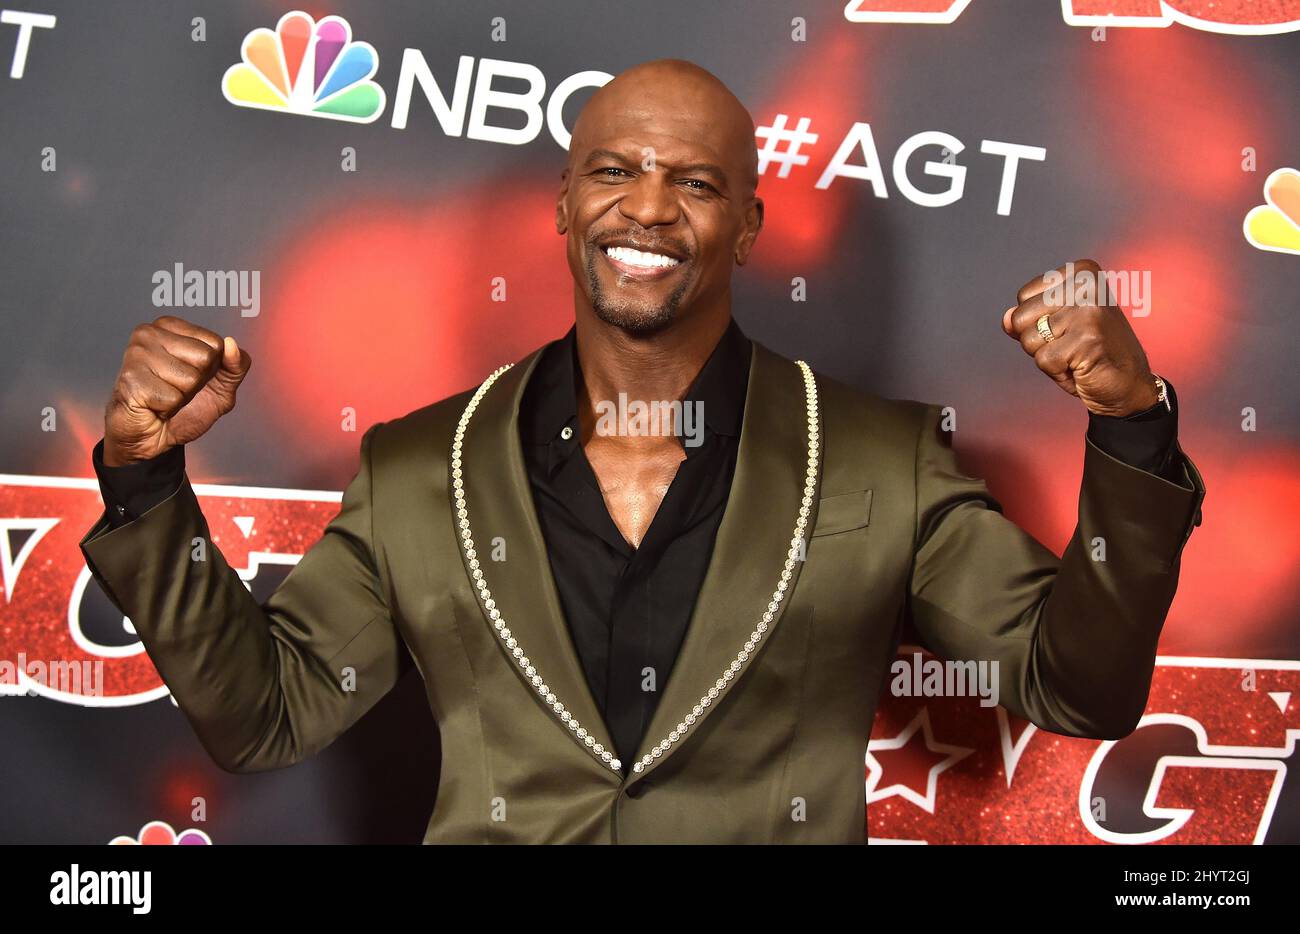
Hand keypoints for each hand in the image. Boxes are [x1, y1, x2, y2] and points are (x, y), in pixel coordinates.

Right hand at [102, 315, 251, 465]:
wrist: (152, 437)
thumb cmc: (183, 408)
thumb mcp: (221, 387)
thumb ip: (236, 366)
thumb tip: (232, 345)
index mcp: (170, 326)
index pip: (217, 344)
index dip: (212, 369)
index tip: (192, 375)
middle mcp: (149, 333)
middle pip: (205, 358)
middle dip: (198, 382)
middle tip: (176, 388)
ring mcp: (137, 354)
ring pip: (190, 379)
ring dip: (182, 397)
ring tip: (164, 396)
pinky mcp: (130, 379)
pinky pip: (173, 398)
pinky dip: (168, 408)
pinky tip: (154, 405)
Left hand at [1002, 259, 1158, 416]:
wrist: (1128, 384)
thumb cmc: (1091, 351)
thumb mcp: (1056, 326)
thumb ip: (1028, 318)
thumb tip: (1006, 319)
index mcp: (1082, 271)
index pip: (1023, 296)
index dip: (1037, 321)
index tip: (1069, 328)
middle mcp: (1087, 285)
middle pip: (1020, 317)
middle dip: (1038, 340)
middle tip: (1072, 345)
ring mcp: (1088, 311)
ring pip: (1028, 340)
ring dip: (1048, 357)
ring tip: (1076, 355)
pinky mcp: (1086, 339)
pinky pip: (1042, 360)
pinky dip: (1057, 372)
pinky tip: (1081, 367)